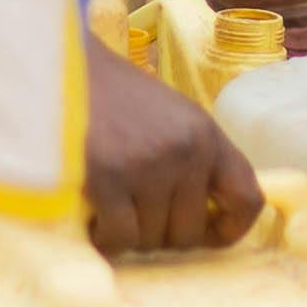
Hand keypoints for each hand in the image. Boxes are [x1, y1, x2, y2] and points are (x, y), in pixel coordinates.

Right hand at [81, 46, 263, 256]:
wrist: (59, 66)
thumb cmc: (112, 95)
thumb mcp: (169, 116)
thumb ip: (192, 157)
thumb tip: (206, 218)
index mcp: (206, 134)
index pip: (248, 198)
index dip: (232, 229)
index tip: (208, 236)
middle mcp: (185, 151)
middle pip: (190, 233)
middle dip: (162, 235)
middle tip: (136, 215)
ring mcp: (147, 166)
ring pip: (152, 240)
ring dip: (130, 235)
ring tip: (111, 207)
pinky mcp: (107, 178)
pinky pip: (119, 238)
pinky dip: (105, 238)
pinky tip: (94, 219)